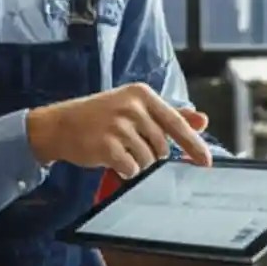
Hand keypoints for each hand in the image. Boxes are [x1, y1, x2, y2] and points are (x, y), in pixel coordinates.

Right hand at [26, 82, 212, 178]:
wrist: (60, 125)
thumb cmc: (100, 117)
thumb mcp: (134, 107)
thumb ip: (168, 115)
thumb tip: (202, 120)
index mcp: (142, 94)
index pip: (176, 123)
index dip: (194, 144)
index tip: (206, 162)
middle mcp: (132, 106)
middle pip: (162, 147)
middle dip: (151, 155)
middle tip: (129, 146)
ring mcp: (119, 125)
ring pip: (148, 160)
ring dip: (137, 164)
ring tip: (118, 151)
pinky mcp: (107, 145)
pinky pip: (131, 169)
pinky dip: (125, 171)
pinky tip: (112, 160)